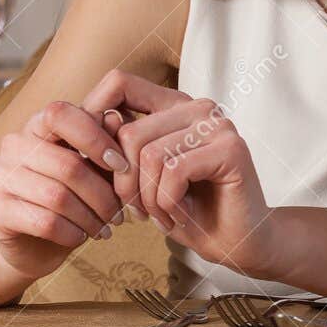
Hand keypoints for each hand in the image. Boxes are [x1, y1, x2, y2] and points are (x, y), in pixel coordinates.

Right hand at [0, 99, 129, 289]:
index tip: (122, 166)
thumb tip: (116, 118)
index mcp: (36, 127)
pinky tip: (82, 236)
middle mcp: (13, 147)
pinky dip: (72, 232)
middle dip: (103, 195)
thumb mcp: (93, 168)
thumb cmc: (71, 197)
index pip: (61, 115)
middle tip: (119, 214)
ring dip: (91, 217)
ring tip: (105, 228)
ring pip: (59, 197)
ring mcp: (0, 179)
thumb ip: (104, 144)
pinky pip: (45, 222)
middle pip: (68, 166)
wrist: (34, 243)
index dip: (96, 138)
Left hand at [80, 70, 276, 276]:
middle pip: (130, 133)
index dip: (94, 116)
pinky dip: (168, 203)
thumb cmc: (186, 210)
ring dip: (148, 199)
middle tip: (137, 212)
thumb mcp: (142, 178)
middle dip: (124, 184)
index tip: (96, 163)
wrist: (233, 242)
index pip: (120, 84)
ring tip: (160, 217)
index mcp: (174, 106)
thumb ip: (123, 148)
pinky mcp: (232, 149)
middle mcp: (198, 108)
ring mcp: (218, 126)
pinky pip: (175, 172)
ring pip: (150, 155)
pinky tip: (178, 216)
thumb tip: (102, 119)